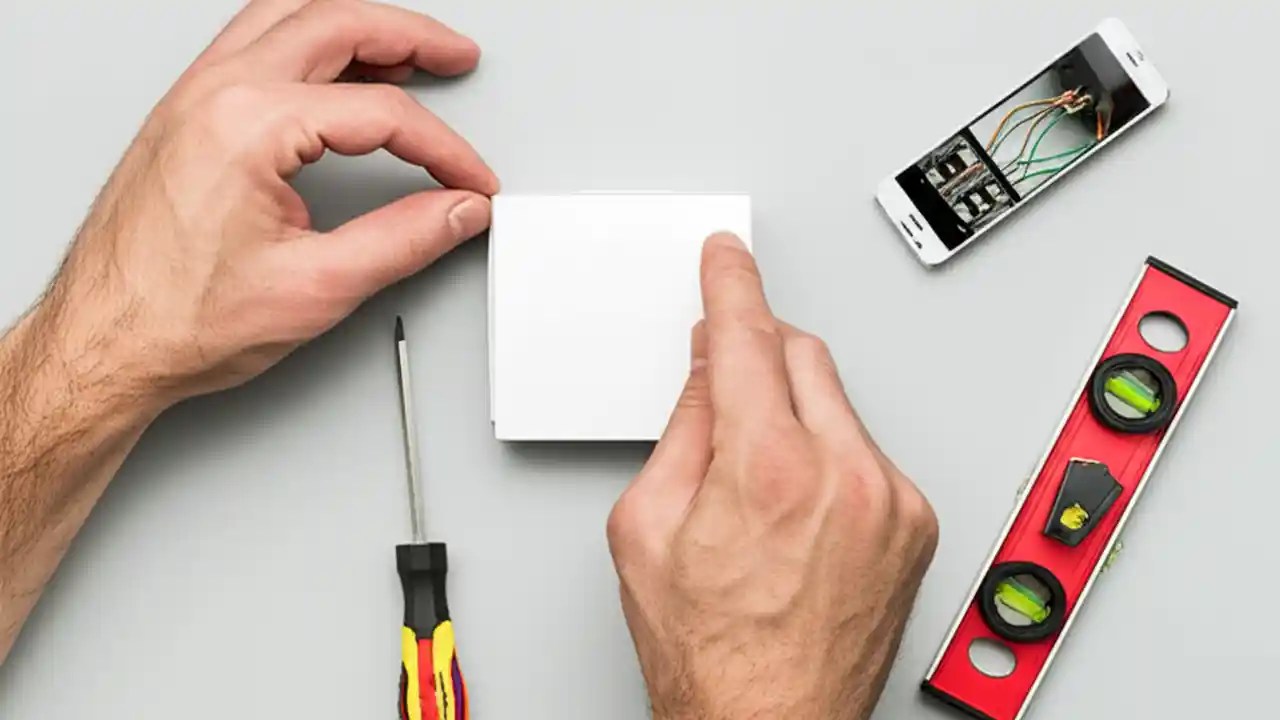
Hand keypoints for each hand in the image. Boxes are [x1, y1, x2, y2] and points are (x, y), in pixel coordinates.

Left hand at [37, 0, 497, 412]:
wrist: (104, 343)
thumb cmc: (178, 319)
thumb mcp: (316, 286)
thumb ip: (403, 240)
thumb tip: (456, 211)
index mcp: (247, 126)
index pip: (379, 113)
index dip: (443, 148)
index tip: (469, 181)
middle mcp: (215, 93)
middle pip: (335, 25)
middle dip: (409, 36)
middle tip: (455, 56)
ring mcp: (194, 97)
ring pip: (290, 16)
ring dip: (356, 25)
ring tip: (405, 49)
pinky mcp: (186, 113)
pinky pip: (256, 42)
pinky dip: (309, 41)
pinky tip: (336, 66)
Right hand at [607, 233, 938, 719]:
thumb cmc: (711, 652)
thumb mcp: (648, 529)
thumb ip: (684, 429)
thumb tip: (708, 371)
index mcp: (768, 468)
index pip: (749, 337)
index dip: (731, 284)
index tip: (727, 257)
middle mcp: (844, 475)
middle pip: (803, 356)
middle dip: (760, 353)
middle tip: (726, 384)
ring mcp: (890, 500)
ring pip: (839, 403)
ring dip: (796, 414)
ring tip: (759, 487)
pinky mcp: (916, 523)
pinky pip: (867, 452)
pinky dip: (832, 456)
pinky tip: (798, 510)